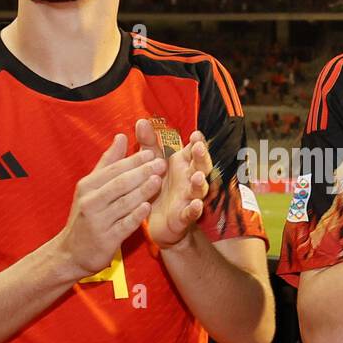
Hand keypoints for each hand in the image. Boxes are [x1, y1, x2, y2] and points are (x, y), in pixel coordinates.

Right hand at [54, 133, 165, 279]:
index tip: (152, 152)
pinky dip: (136, 215)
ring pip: (123, 203)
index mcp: (87, 186)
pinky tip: (148, 206)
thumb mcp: (91, 188)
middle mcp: (91, 202)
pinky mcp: (106, 240)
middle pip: (119, 183)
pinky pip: (124, 225)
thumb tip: (121, 136)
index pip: (113, 169)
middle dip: (141, 172)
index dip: (133, 160)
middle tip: (161, 163)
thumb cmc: (87, 216)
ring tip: (158, 180)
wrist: (72, 252)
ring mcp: (98, 221)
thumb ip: (108, 162)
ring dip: (142, 190)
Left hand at [134, 119, 210, 248]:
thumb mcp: (153, 163)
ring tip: (197, 176)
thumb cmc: (159, 187)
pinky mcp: (184, 216)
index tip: (195, 134)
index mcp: (183, 164)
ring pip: (198, 188)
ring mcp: (189, 197)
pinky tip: (196, 205)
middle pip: (200, 166)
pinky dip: (194, 209)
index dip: (197, 142)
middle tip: (198, 148)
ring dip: (199, 183)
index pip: (193, 150)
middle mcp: (189, 179)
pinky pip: (191, 212)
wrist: (158, 221)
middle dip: (201, 157)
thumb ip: (148, 143)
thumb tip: (141, 121)